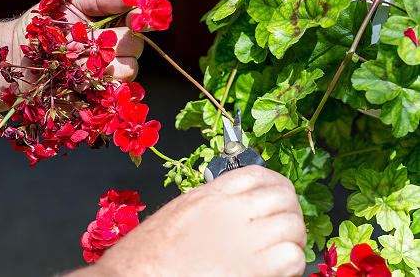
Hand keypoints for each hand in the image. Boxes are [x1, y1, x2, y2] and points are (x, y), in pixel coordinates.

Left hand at [12, 0, 142, 81]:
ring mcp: (110, 70)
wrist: (18, 54)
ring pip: (128, 69)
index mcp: (114, 19)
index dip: (142, 19)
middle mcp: (117, 45)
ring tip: (72, 56)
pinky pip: (113, 90)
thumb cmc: (44, 21)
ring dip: (98, 63)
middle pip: (136, 46)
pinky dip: (94, 82)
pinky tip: (76, 75)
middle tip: (83, 38)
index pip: (140, 19)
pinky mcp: (101, 91)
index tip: (135, 18)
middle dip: (110, 42)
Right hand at [80, 165, 306, 276]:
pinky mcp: (256, 269)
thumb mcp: (180, 212)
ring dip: (292, 237)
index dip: (275, 185)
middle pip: (282, 196)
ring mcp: (246, 239)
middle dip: (288, 210)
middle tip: (284, 225)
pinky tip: (277, 269)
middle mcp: (232, 212)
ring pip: (292, 226)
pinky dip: (291, 262)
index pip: (259, 175)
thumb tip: (239, 203)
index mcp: (212, 195)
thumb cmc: (149, 254)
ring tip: (282, 249)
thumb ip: (213, 203)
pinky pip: (292, 257)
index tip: (278, 196)